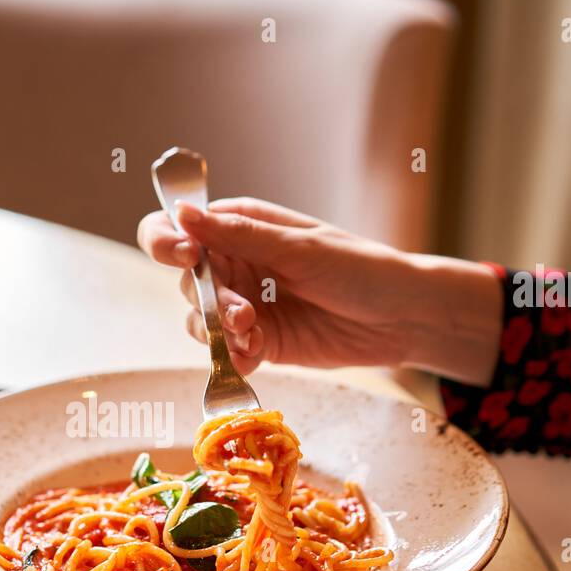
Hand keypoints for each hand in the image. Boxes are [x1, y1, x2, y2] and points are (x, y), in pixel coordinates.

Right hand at [136, 197, 503, 384]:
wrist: (401, 319)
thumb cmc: (359, 269)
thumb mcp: (298, 249)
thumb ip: (239, 236)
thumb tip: (184, 214)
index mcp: (241, 227)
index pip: (179, 228)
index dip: (169, 241)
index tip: (186, 256)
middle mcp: (237, 264)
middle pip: (186, 281)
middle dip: (205, 298)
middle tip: (241, 312)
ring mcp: (244, 306)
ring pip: (199, 320)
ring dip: (217, 330)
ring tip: (253, 333)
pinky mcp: (257, 342)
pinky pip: (223, 352)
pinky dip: (231, 356)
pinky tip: (255, 355)